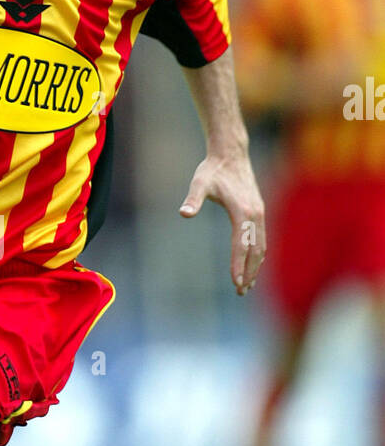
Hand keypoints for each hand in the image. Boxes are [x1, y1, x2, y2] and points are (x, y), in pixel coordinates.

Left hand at [179, 153, 265, 295]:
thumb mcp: (200, 183)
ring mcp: (259, 214)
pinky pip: (262, 238)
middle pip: (255, 250)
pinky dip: (258, 254)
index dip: (238, 265)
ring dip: (256, 266)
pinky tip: (253, 265)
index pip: (241, 245)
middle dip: (249, 272)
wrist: (231, 154)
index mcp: (242, 212)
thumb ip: (193, 199)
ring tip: (247, 285)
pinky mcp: (258, 212)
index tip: (236, 283)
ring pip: (261, 246)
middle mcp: (255, 215)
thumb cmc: (212, 170)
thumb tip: (184, 213)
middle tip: (240, 291)